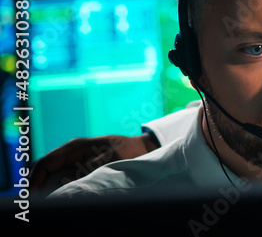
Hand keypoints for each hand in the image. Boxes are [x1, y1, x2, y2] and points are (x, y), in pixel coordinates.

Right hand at [29, 132, 158, 193]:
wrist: (140, 147)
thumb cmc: (127, 150)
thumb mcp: (113, 158)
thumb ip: (92, 167)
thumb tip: (67, 180)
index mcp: (75, 147)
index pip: (46, 162)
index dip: (35, 179)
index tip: (32, 196)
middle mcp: (71, 152)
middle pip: (43, 168)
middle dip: (35, 184)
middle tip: (32, 204)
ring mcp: (74, 158)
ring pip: (50, 173)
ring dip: (43, 186)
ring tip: (40, 203)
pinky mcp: (79, 165)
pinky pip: (60, 176)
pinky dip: (54, 186)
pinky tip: (54, 198)